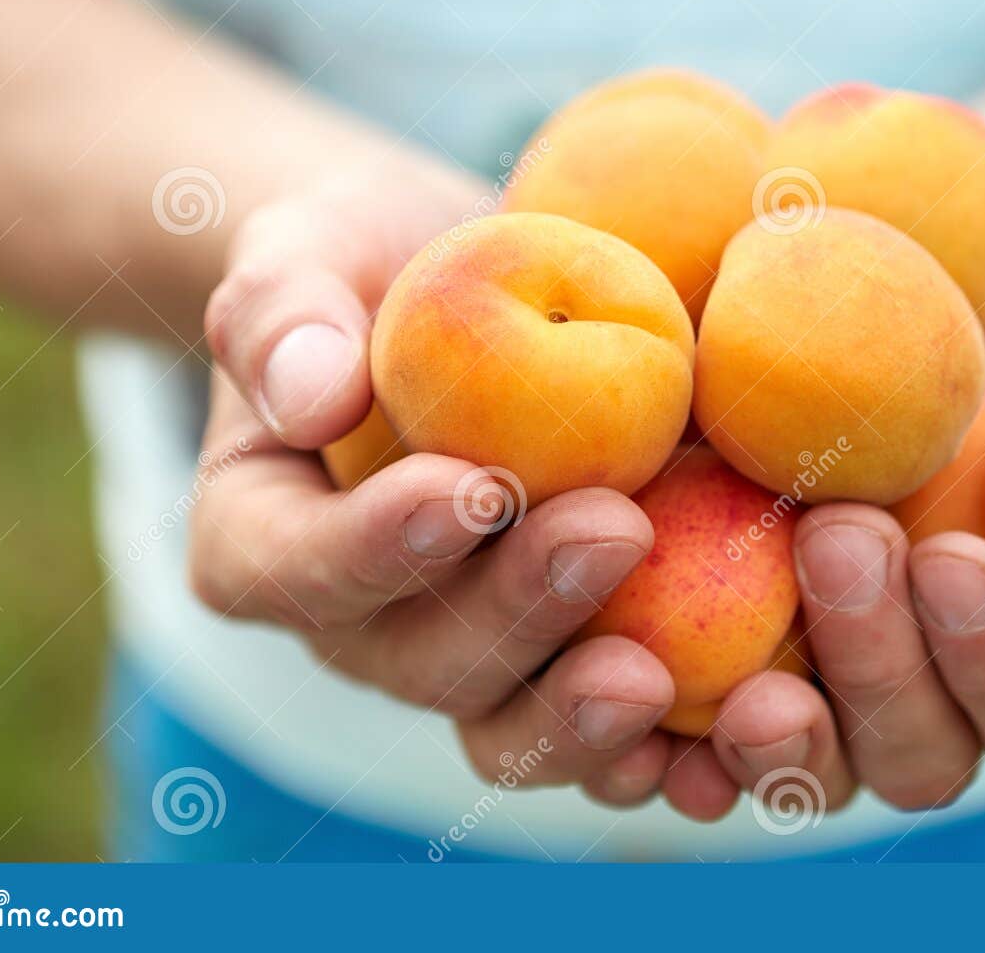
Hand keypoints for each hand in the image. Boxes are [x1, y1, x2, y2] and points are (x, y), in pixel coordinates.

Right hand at [188, 183, 682, 800]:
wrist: (457, 295)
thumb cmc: (363, 259)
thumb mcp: (305, 246)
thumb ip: (281, 311)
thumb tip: (311, 397)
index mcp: (262, 542)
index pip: (300, 566)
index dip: (379, 546)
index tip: (468, 487)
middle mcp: (358, 625)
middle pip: (424, 659)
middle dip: (517, 610)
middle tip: (612, 530)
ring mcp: (460, 656)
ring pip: (506, 721)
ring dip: (580, 708)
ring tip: (658, 673)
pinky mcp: (556, 655)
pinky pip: (595, 720)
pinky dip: (655, 738)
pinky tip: (721, 726)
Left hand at [652, 240, 984, 821]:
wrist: (888, 262)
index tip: (952, 556)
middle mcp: (932, 692)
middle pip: (918, 761)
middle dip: (877, 670)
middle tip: (837, 535)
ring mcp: (820, 690)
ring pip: (803, 774)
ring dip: (770, 734)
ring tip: (730, 649)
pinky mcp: (711, 662)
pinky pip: (680, 740)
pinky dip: (649, 734)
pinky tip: (619, 673)